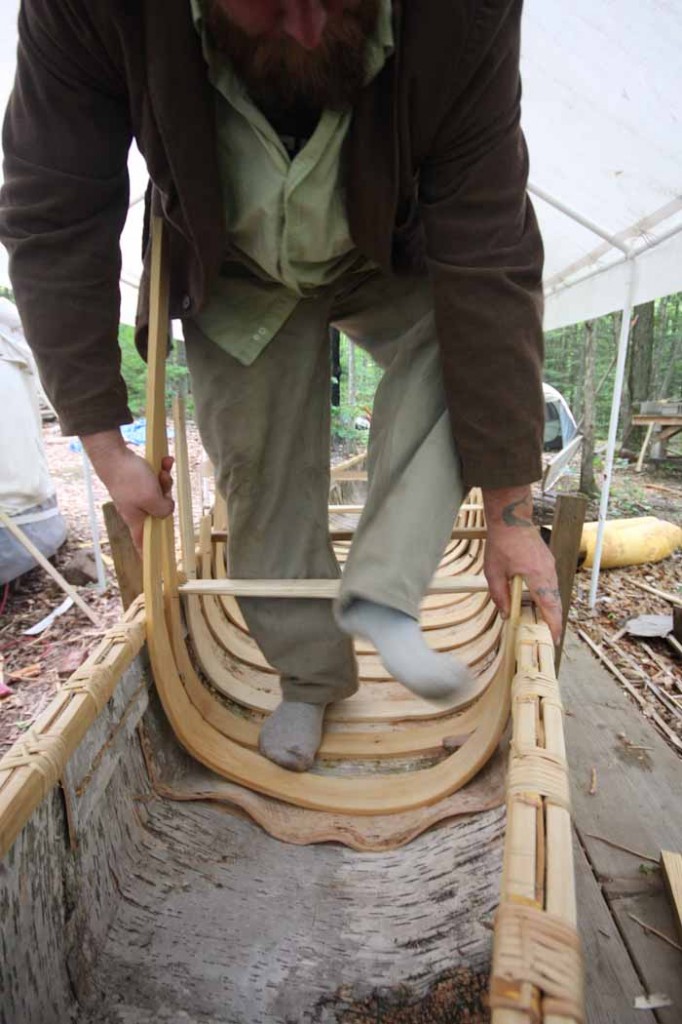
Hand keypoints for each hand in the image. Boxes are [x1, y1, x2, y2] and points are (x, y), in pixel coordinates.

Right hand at [81, 430, 173, 553]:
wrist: (114, 455)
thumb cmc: (130, 479)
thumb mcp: (151, 499)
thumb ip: (163, 510)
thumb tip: (168, 510)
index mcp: (136, 520)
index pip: (141, 543)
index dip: (147, 554)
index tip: (151, 565)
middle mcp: (137, 509)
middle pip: (159, 511)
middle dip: (166, 497)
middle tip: (163, 485)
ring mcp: (138, 494)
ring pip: (160, 493)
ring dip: (165, 480)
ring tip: (162, 470)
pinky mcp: (139, 480)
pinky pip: (156, 478)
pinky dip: (162, 469)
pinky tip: (166, 460)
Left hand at [482, 486, 561, 644]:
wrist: (511, 518)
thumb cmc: (501, 543)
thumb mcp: (493, 572)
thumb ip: (500, 596)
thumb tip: (507, 615)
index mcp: (538, 576)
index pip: (550, 606)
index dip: (553, 625)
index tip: (554, 640)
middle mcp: (549, 572)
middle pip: (556, 602)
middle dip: (553, 621)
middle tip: (548, 637)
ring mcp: (551, 565)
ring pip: (554, 592)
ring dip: (550, 608)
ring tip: (543, 624)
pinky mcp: (548, 561)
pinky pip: (551, 583)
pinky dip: (548, 596)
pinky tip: (538, 602)